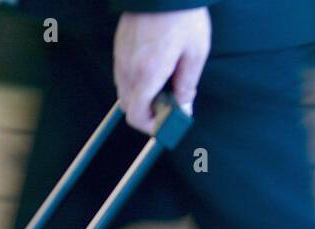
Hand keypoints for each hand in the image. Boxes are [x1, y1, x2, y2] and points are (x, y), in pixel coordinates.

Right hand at [113, 8, 210, 133]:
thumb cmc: (182, 16)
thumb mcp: (195, 52)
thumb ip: (187, 85)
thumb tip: (184, 107)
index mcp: (147, 75)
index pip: (136, 116)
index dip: (150, 125)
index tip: (166, 121)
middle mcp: (128, 70)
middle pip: (128, 106)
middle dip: (147, 111)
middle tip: (169, 101)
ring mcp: (120, 58)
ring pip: (125, 90)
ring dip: (142, 94)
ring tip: (165, 80)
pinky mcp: (119, 47)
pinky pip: (123, 74)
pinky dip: (137, 79)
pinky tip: (156, 65)